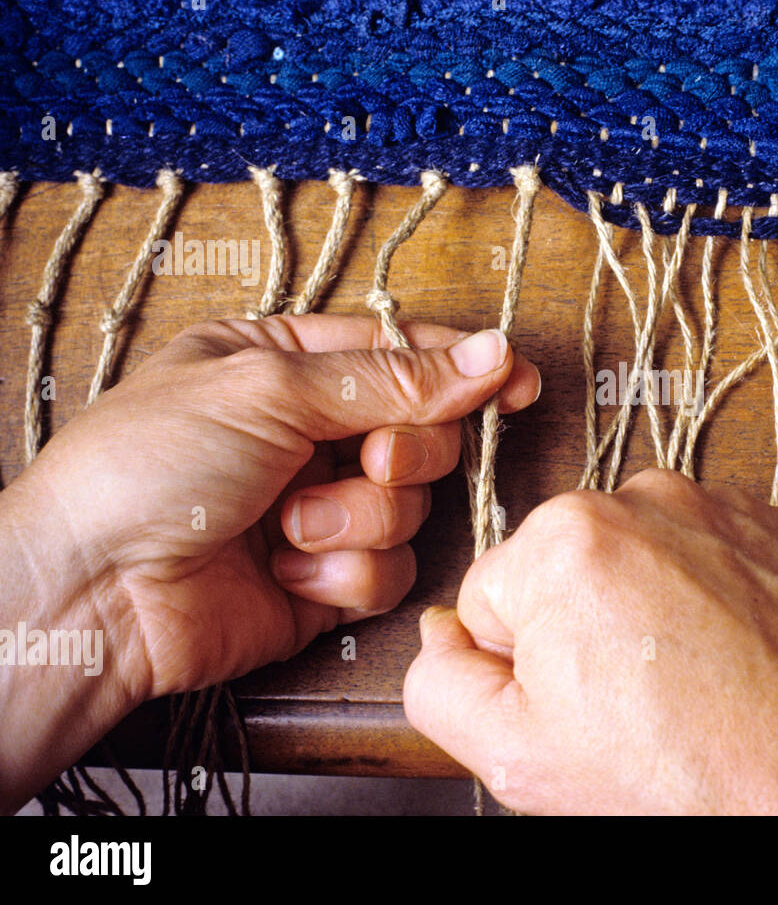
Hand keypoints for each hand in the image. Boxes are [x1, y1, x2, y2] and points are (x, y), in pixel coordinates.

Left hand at [0, 315, 538, 811]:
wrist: (92, 595)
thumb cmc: (148, 466)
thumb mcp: (268, 388)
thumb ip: (390, 377)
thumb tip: (490, 353)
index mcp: (282, 363)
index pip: (398, 352)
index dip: (462, 367)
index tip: (515, 380)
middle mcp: (307, 433)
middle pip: (423, 431)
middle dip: (404, 451)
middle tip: (369, 459)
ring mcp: (319, 508)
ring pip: (411, 506)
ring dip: (358, 517)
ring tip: (289, 525)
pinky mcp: (326, 580)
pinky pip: (388, 570)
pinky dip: (343, 571)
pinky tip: (285, 570)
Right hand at [404, 469, 777, 814]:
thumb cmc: (696, 775)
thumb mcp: (518, 756)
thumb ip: (441, 684)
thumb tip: (443, 637)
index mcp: (566, 541)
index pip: (490, 596)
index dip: (524, 665)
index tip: (577, 701)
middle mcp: (646, 499)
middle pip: (566, 569)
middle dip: (585, 629)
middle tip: (635, 703)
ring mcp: (721, 507)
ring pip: (641, 557)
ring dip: (651, 609)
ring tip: (692, 684)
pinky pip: (710, 553)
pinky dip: (713, 596)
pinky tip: (732, 658)